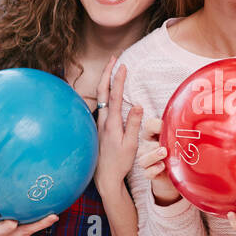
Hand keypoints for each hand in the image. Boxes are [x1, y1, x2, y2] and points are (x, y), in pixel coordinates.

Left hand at [94, 56, 142, 193]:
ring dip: (106, 81)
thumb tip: (137, 104)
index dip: (118, 79)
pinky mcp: (99, 128)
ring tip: (111, 68)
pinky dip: (105, 92)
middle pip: (102, 91)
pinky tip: (108, 91)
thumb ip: (133, 124)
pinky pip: (101, 104)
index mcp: (111, 123)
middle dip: (107, 73)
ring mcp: (99, 124)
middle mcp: (102, 120)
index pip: (114, 95)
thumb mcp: (130, 145)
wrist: (104, 177)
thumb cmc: (119, 163)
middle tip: (114, 58)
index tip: (122, 64)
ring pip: (100, 97)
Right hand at [137, 117, 180, 205]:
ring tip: (164, 153)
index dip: (156, 125)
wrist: (176, 174)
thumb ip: (180, 131)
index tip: (165, 127)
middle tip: (167, 144)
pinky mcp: (151, 174)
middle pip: (146, 143)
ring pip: (144, 159)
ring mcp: (147, 161)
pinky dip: (154, 169)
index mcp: (152, 135)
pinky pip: (148, 172)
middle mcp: (147, 147)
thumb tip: (194, 123)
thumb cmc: (176, 152)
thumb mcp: (178, 139)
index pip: (149, 125)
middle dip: (156, 143)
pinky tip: (162, 166)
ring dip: (154, 155)